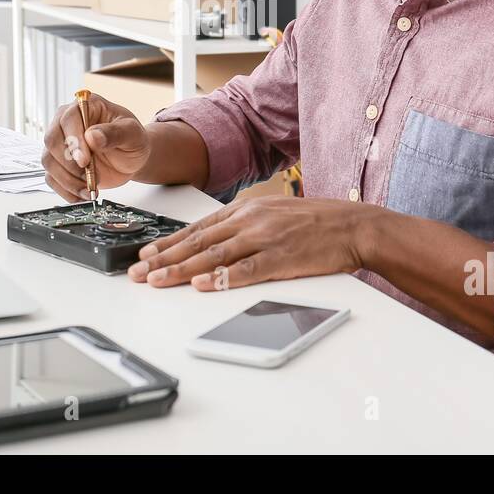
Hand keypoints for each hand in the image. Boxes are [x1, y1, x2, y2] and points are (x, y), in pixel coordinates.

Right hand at [42, 94, 150, 201]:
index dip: (73, 140)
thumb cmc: (132, 140)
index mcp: (85, 106)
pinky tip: (81, 194)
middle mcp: (67, 123)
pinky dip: (65, 189)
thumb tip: (92, 136)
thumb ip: (115, 133)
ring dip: (67, 179)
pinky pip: (51, 178)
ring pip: (49, 161)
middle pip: (52, 140)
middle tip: (88, 176)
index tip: (85, 160)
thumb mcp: (132, 134)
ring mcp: (61, 144)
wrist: (131, 159)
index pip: (68, 119)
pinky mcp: (59, 164)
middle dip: (69, 163)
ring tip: (89, 188)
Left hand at [126, 195, 373, 290]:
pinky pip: (246, 270)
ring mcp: (265, 238)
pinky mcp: (281, 258)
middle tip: (139, 273)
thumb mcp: (273, 214)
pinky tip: (201, 284)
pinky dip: (221, 278)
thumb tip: (212, 241)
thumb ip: (243, 225)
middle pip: (198, 242)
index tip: (145, 256)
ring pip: (213, 256)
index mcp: (246, 209)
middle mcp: (250, 220)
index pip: (197, 228)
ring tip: (157, 281)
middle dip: (164, 259)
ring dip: (181, 269)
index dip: (168, 243)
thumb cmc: (316, 222)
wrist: (354, 226)